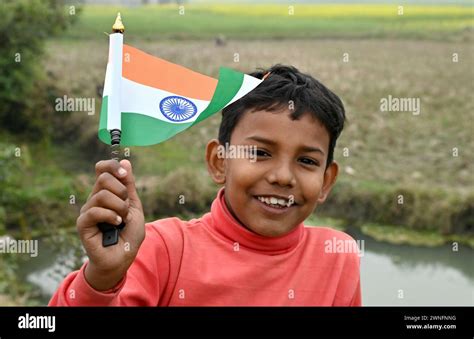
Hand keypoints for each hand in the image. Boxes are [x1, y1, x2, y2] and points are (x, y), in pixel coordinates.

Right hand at [76, 159, 144, 289]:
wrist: (123, 257)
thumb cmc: (129, 234)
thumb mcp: (134, 206)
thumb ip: (129, 185)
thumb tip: (124, 161)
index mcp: (106, 192)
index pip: (102, 169)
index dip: (112, 166)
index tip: (124, 174)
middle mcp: (94, 199)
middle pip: (103, 178)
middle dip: (121, 191)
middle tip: (126, 207)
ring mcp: (87, 211)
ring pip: (102, 195)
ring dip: (119, 207)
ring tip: (122, 219)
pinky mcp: (82, 224)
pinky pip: (94, 211)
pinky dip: (110, 216)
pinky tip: (116, 223)